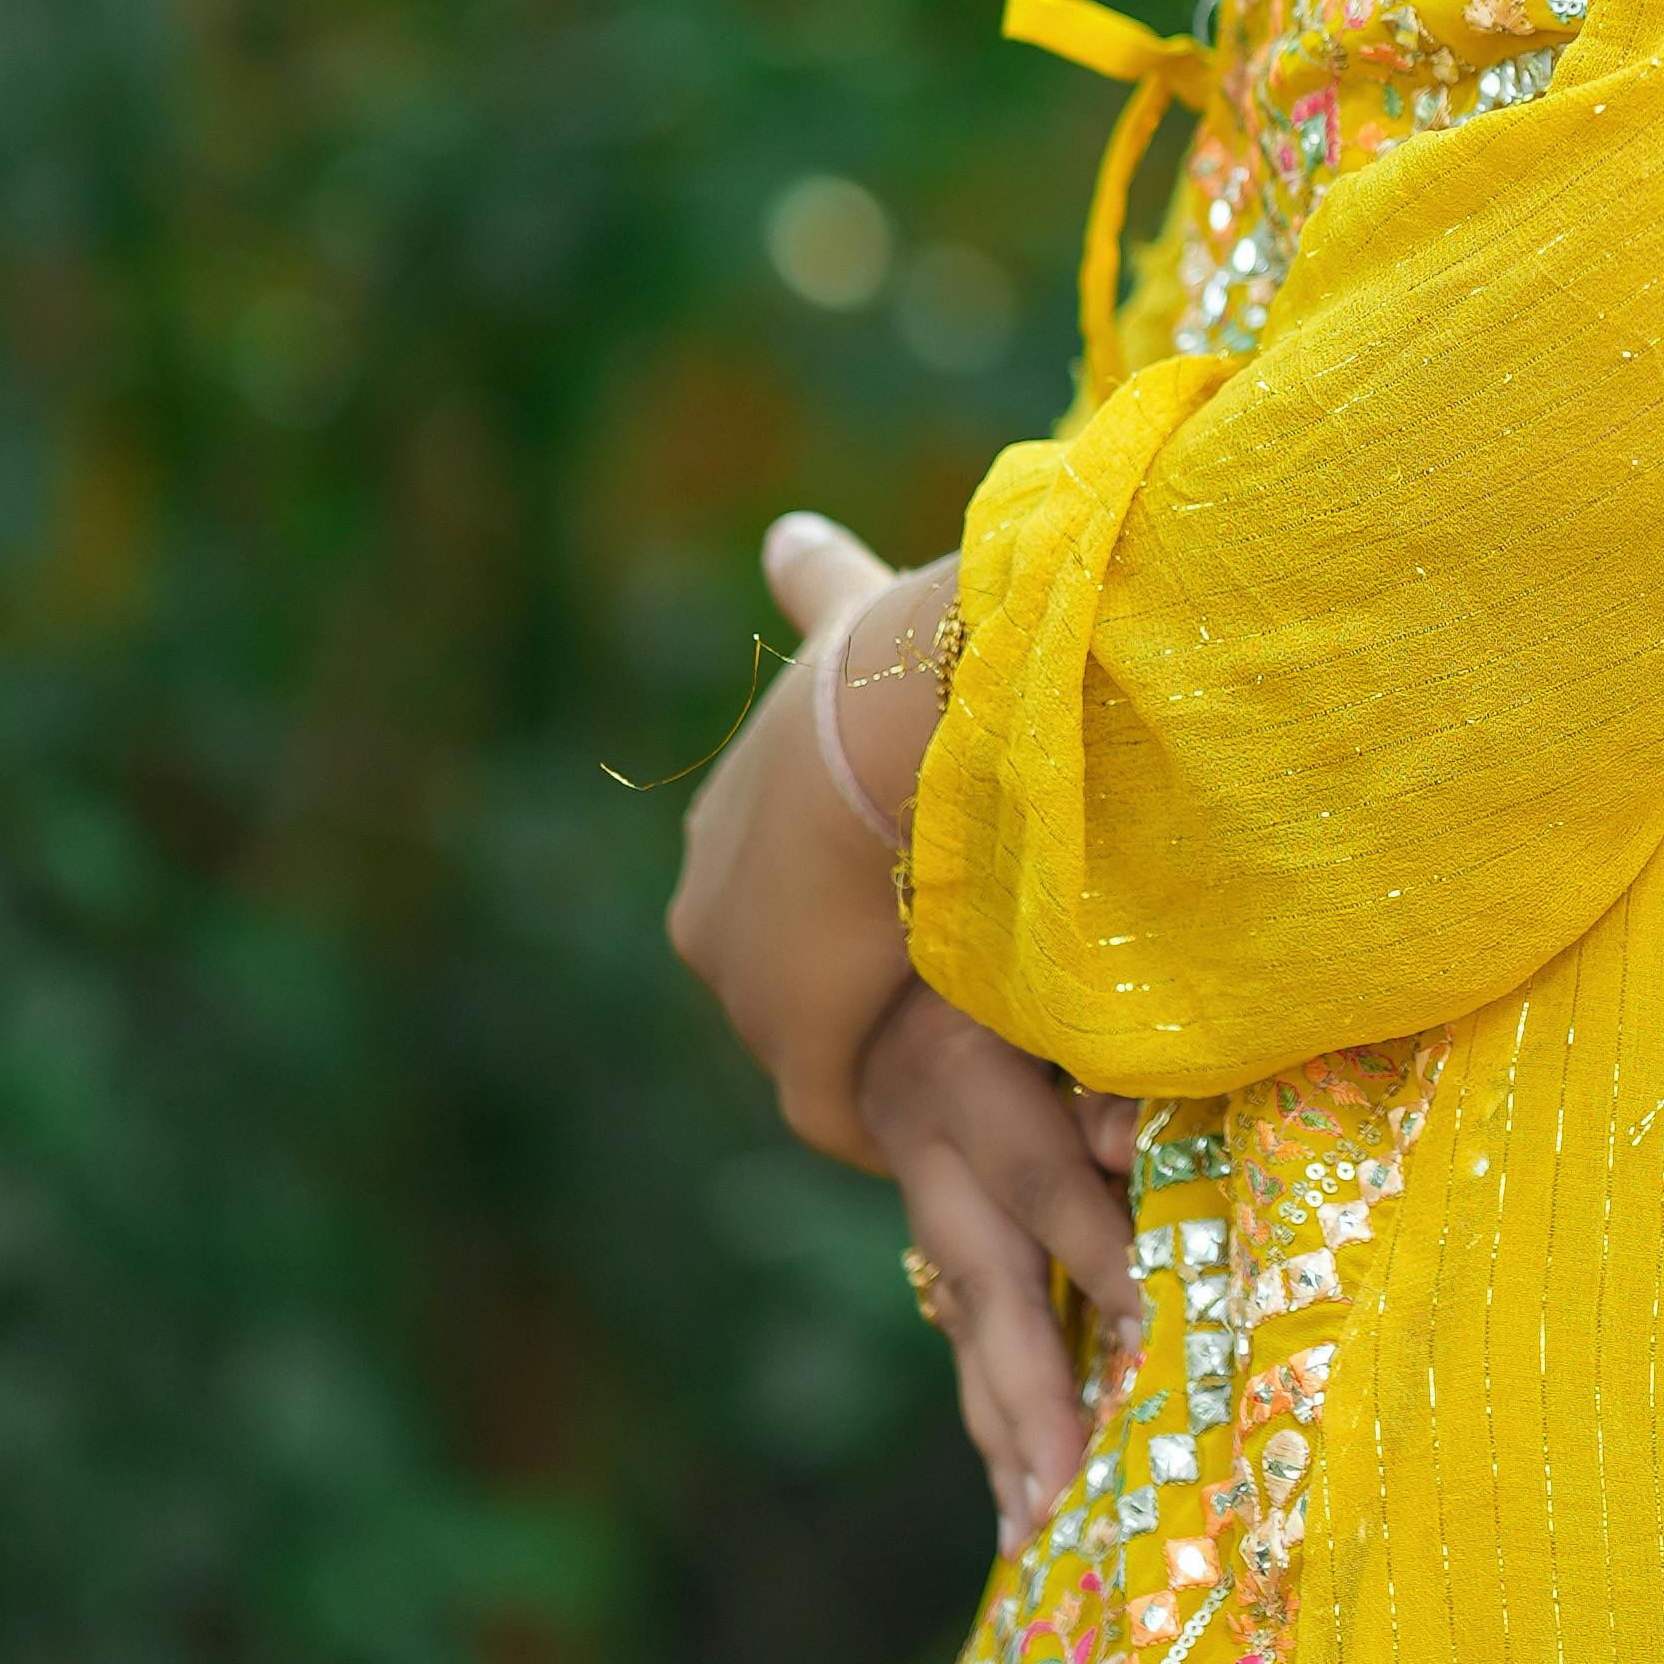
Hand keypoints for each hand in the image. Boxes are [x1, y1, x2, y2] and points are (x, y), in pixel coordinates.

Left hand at [664, 507, 957, 1154]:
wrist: (889, 726)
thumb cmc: (897, 661)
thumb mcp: (848, 620)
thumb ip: (815, 587)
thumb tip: (785, 536)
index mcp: (734, 805)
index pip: (756, 854)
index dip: (807, 870)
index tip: (851, 880)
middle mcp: (714, 891)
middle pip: (775, 956)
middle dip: (839, 969)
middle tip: (928, 972)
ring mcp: (748, 979)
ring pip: (809, 1028)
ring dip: (871, 1040)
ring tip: (949, 1046)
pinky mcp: (796, 1047)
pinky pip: (833, 1108)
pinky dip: (875, 1119)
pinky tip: (927, 1127)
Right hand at [860, 979, 1142, 1540]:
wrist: (898, 974)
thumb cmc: (1015, 972)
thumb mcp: (1053, 992)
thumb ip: (1104, 1066)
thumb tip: (1128, 1149)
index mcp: (967, 1078)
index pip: (1043, 1184)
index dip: (1097, 1255)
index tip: (1151, 1332)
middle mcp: (933, 1156)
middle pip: (987, 1289)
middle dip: (1029, 1399)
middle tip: (1064, 1495)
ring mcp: (927, 1208)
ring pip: (966, 1334)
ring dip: (1004, 1436)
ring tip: (1032, 1534)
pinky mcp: (937, 1242)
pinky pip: (966, 1340)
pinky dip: (996, 1421)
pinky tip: (1021, 1497)